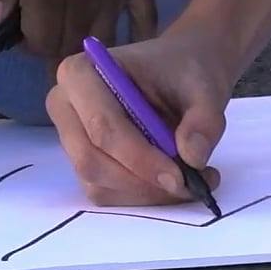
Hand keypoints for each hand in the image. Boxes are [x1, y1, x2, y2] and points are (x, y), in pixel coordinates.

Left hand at [0, 0, 154, 53]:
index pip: (39, 40)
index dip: (26, 47)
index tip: (20, 34)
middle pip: (69, 46)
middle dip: (55, 56)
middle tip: (47, 44)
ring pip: (104, 40)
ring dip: (91, 54)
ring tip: (81, 56)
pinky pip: (146, 17)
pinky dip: (139, 38)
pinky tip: (130, 50)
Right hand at [50, 22, 235, 206]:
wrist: (183, 75)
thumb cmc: (184, 73)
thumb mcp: (205, 88)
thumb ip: (204, 120)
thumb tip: (193, 157)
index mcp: (81, 73)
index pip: (102, 126)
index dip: (139, 157)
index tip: (179, 176)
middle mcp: (65, 106)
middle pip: (92, 160)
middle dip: (141, 181)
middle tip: (189, 185)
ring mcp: (71, 138)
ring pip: (98, 183)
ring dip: (145, 192)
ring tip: (193, 181)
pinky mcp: (84, 162)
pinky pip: (106, 193)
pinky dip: (142, 196)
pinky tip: (175, 183)